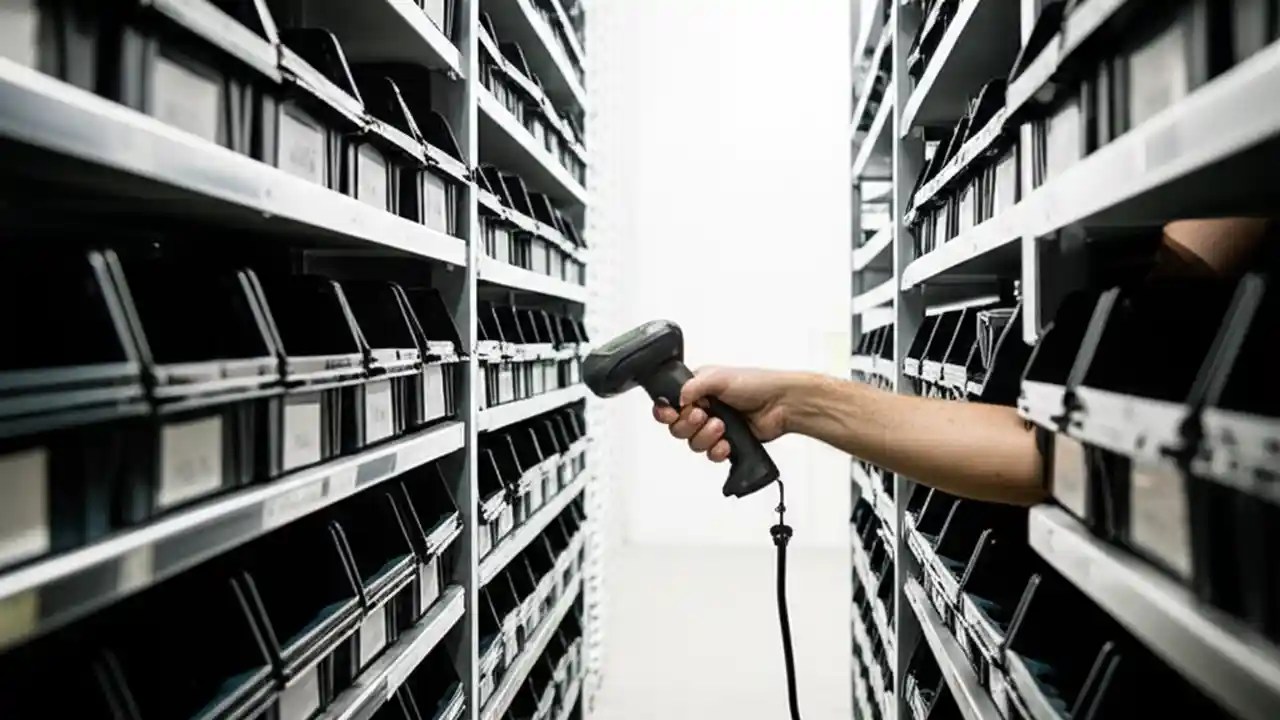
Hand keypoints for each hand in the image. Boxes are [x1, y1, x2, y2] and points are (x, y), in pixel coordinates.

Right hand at [651, 366, 795, 462]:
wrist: (782, 404)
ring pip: (693, 443)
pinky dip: (717, 451)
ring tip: (722, 427)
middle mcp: (704, 408)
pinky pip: (711, 454)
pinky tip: (727, 444)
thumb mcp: (719, 377)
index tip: (671, 414)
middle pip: (678, 428)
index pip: (670, 404)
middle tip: (703, 416)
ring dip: (706, 437)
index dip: (666, 412)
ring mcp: (715, 427)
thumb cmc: (757, 384)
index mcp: (698, 389)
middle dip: (688, 425)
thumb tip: (677, 399)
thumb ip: (693, 386)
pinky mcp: (727, 443)